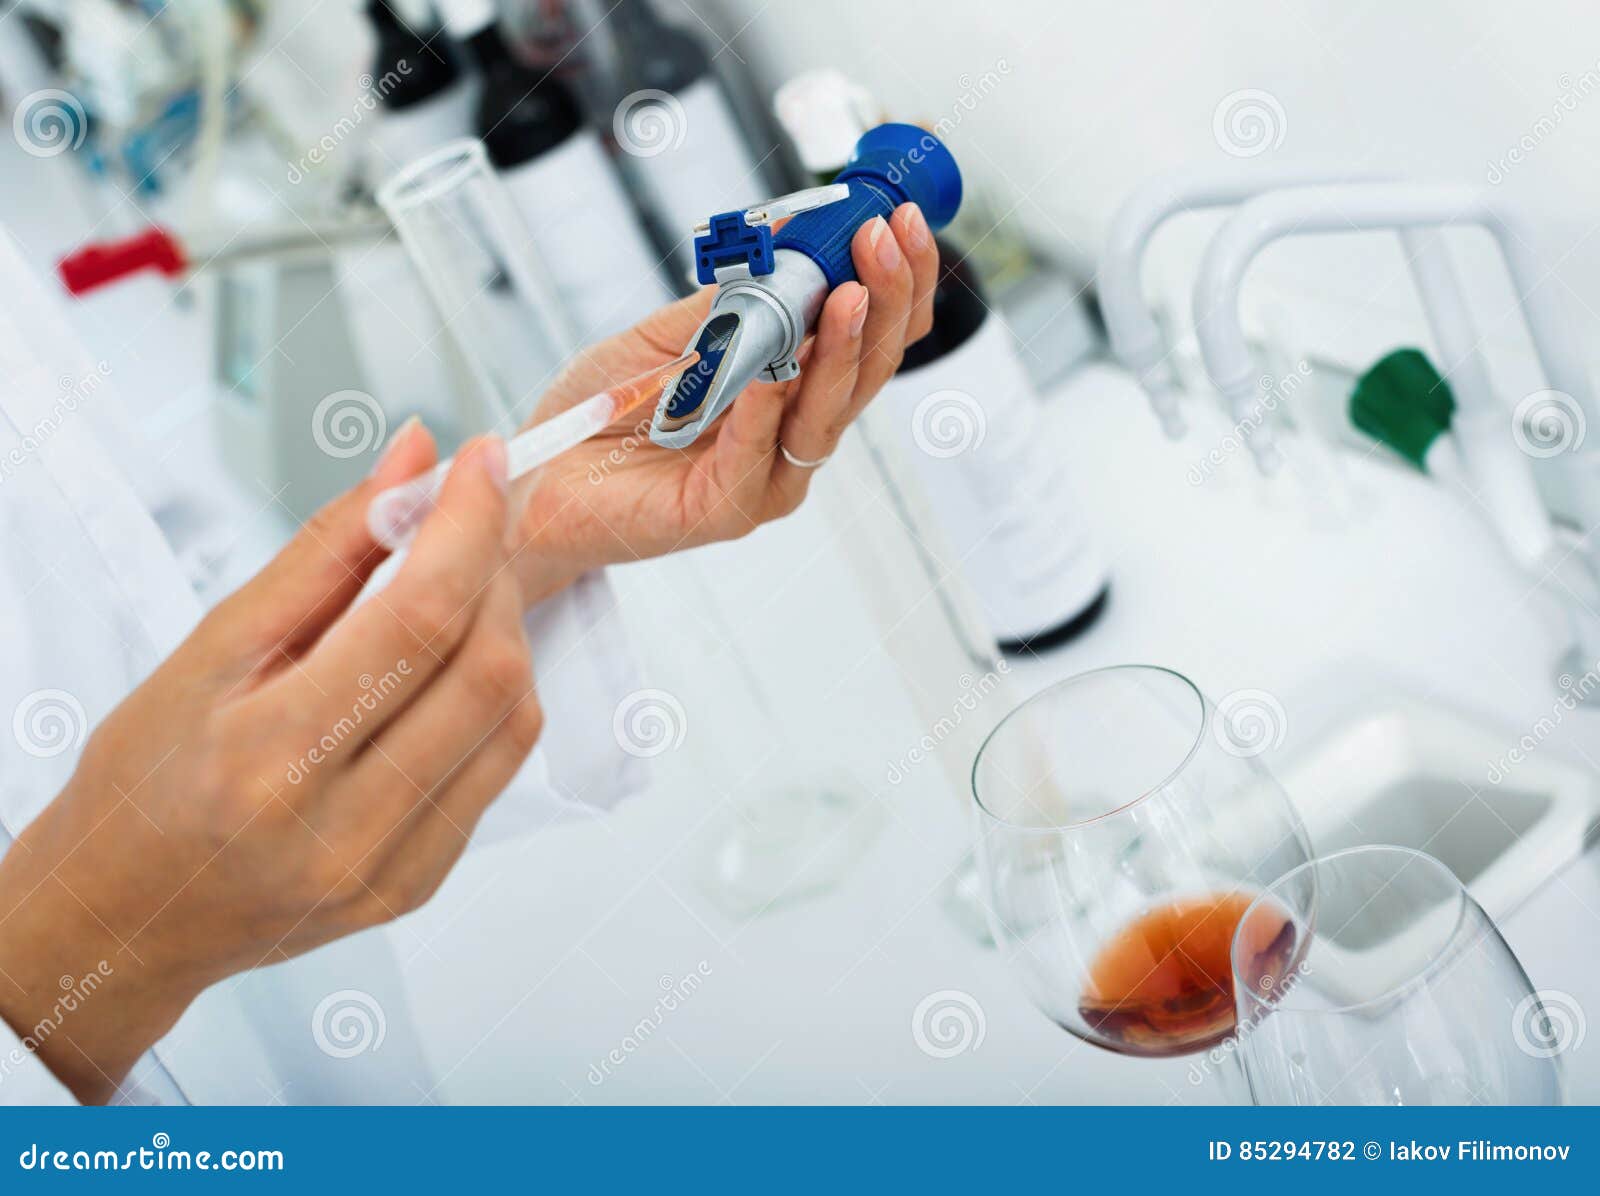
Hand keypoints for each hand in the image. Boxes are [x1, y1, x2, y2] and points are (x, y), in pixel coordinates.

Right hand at [0, 426, 541, 1102]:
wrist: (124, 912)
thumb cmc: (149, 776)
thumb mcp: (213, 646)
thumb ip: (327, 550)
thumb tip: (415, 461)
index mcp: (271, 755)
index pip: (418, 620)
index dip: (469, 526)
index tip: (482, 463)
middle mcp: (341, 826)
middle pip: (486, 669)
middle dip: (495, 572)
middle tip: (468, 525)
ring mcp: (389, 868)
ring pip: (512, 718)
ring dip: (504, 631)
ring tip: (456, 594)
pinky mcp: (418, 885)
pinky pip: (499, 770)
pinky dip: (493, 698)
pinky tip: (449, 670)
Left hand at [507, 203, 939, 601]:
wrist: (538, 477)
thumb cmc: (601, 411)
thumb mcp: (667, 334)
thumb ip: (728, 299)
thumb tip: (785, 235)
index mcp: (791, 392)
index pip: (867, 338)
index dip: (894, 282)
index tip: (894, 221)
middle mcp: (790, 436)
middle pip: (866, 372)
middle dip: (885, 300)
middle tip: (882, 238)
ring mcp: (765, 478)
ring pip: (827, 414)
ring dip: (842, 348)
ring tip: (850, 292)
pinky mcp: (724, 509)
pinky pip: (756, 454)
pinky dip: (768, 405)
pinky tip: (777, 366)